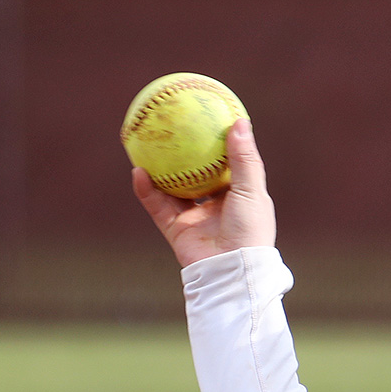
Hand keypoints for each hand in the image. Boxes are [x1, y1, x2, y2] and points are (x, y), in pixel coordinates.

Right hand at [132, 119, 276, 268]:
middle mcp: (216, 205)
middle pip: (196, 175)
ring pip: (172, 189)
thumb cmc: (250, 229)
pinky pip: (157, 206)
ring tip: (145, 144)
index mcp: (238, 196)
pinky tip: (138, 171)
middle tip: (172, 129)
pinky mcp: (176, 230)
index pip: (228, 165)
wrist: (232, 270)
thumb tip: (239, 121)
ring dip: (159, 169)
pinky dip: (147, 190)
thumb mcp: (252, 190)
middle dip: (184, 155)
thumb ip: (244, 158)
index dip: (218, 145)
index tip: (208, 121)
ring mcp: (195, 217)